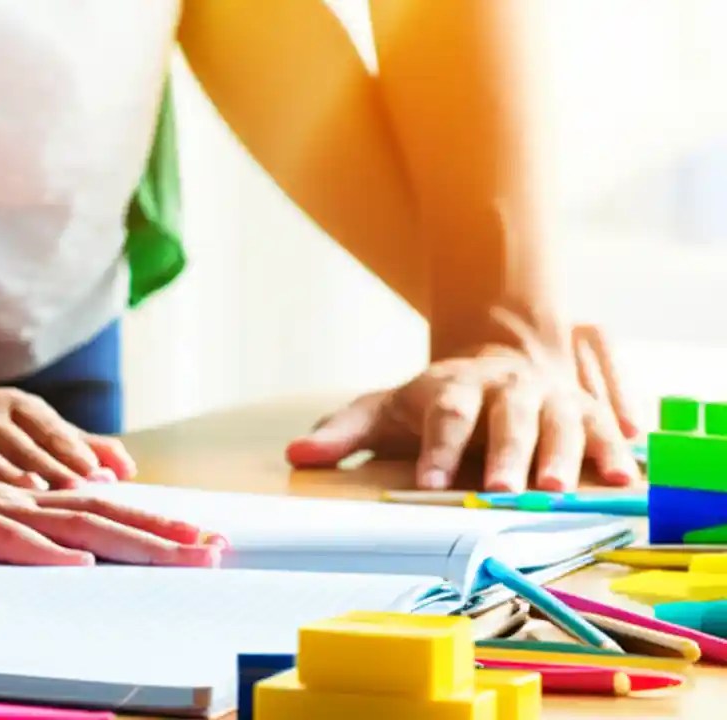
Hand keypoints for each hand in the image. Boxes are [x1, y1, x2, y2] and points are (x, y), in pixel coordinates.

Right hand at [0, 386, 136, 488]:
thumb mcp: (32, 430)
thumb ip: (79, 447)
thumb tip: (127, 468)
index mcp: (26, 408)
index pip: (58, 431)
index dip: (80, 451)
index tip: (106, 476)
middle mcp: (1, 412)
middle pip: (38, 441)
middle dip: (65, 465)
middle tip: (90, 488)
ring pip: (5, 449)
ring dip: (30, 470)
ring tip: (55, 491)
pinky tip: (9, 493)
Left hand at [0, 470, 217, 569]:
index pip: (44, 530)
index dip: (92, 547)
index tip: (137, 560)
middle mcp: (8, 499)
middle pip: (90, 515)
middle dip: (151, 535)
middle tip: (208, 551)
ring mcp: (19, 497)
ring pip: (97, 508)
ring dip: (151, 526)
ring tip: (204, 540)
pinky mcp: (22, 500)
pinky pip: (83, 505)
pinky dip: (123, 516)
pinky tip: (156, 531)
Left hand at [285, 337, 639, 491]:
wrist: (496, 355)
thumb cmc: (434, 400)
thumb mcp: (384, 409)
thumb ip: (342, 430)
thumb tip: (295, 453)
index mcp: (453, 387)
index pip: (445, 416)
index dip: (438, 449)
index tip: (429, 483)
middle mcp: (505, 388)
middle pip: (508, 419)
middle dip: (505, 454)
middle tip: (501, 492)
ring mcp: (548, 396)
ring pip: (561, 421)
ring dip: (562, 455)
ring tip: (559, 491)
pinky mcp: (585, 409)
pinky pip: (604, 428)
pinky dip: (614, 452)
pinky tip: (623, 480)